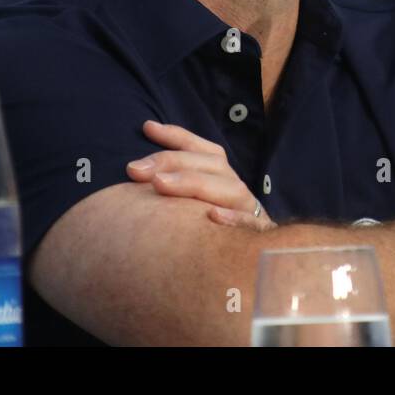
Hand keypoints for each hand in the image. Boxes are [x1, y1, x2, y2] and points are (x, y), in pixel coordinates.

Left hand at [126, 120, 275, 231]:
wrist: (257, 268)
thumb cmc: (213, 237)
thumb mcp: (196, 209)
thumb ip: (175, 192)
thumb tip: (134, 176)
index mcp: (223, 180)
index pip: (202, 151)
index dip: (177, 136)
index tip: (147, 127)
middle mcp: (237, 191)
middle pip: (213, 165)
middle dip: (173, 162)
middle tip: (135, 169)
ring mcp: (251, 213)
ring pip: (232, 190)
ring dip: (195, 184)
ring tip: (160, 184)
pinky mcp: (260, 237)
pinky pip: (251, 226)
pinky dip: (234, 220)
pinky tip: (211, 217)